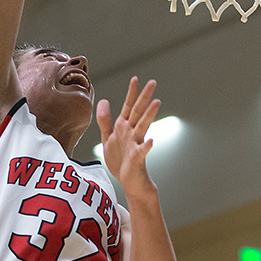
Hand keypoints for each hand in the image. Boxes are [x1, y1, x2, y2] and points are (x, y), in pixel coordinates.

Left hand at [95, 77, 160, 198]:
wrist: (129, 181)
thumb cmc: (120, 160)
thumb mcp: (108, 137)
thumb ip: (105, 120)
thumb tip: (103, 100)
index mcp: (124, 127)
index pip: (128, 106)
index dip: (131, 93)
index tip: (135, 79)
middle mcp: (132, 133)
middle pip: (138, 112)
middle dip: (144, 97)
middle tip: (152, 82)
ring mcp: (136, 144)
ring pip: (143, 126)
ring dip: (149, 115)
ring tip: (156, 102)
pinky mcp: (137, 158)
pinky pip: (143, 151)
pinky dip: (147, 146)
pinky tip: (151, 141)